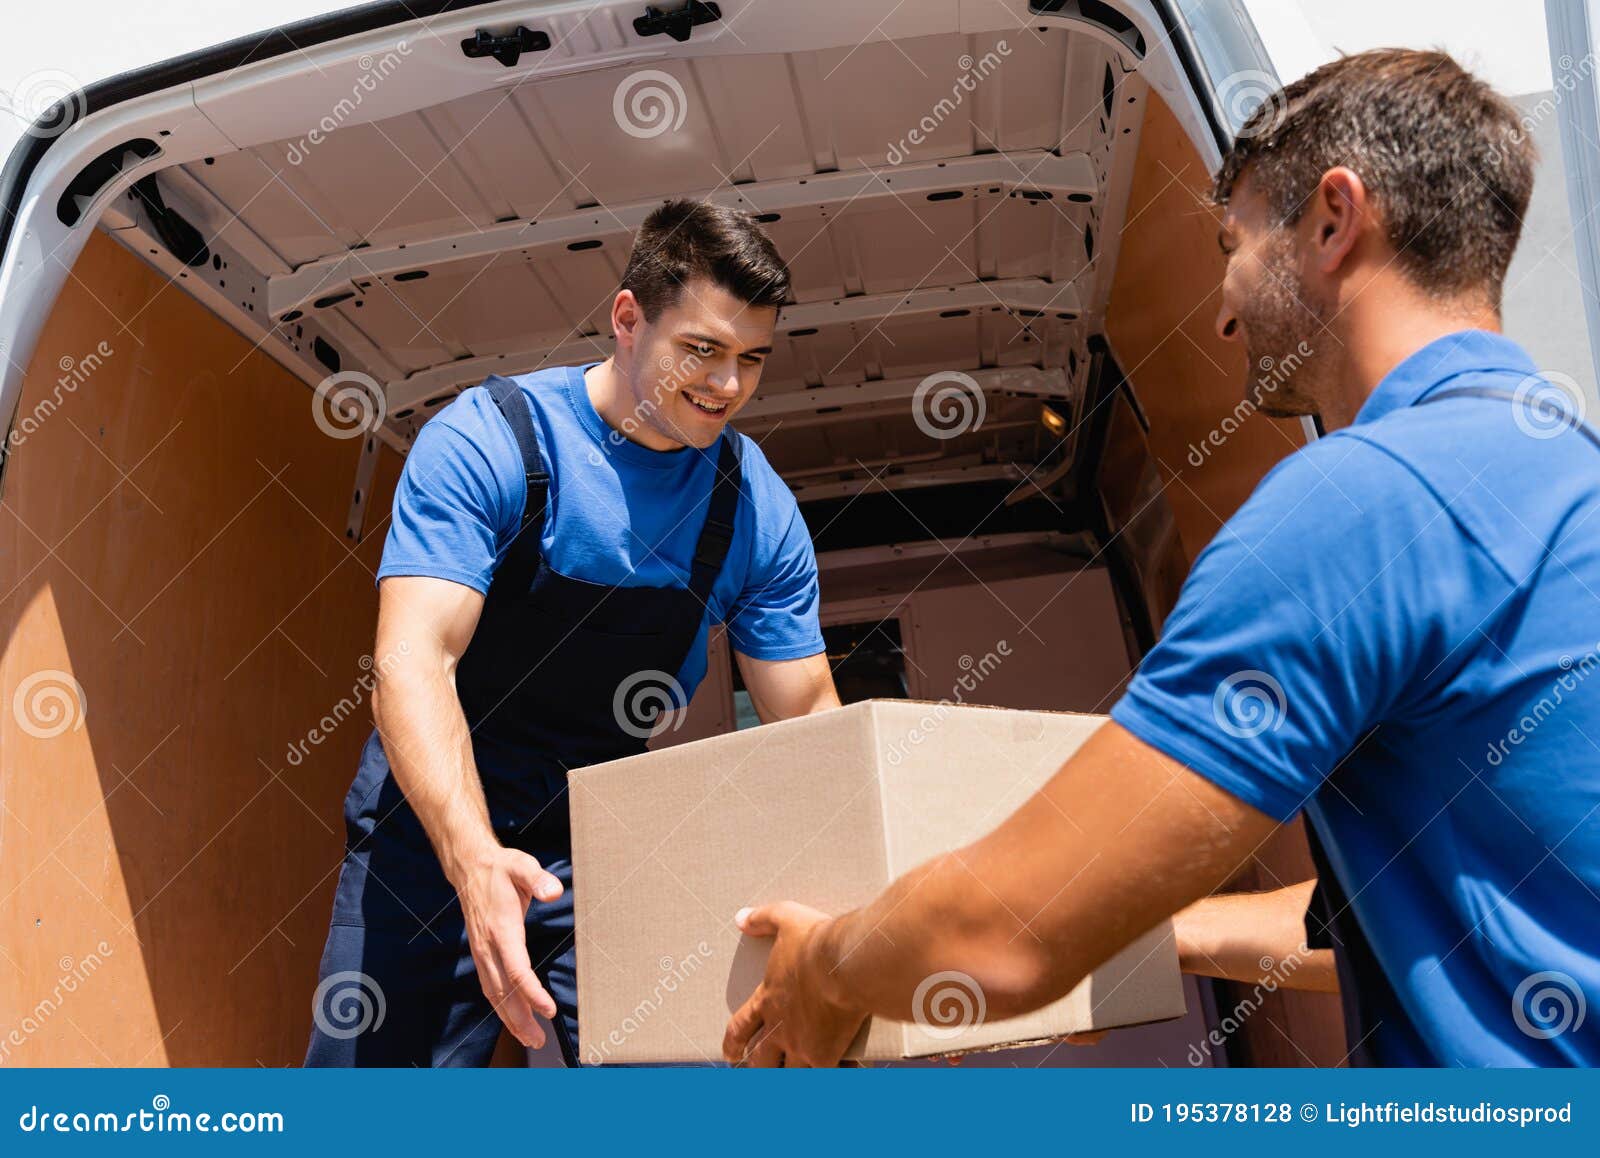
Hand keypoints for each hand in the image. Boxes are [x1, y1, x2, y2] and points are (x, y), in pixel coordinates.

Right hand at [452, 846, 564, 1048]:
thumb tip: (554, 892)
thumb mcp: (522, 866)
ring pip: (495, 994)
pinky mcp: (481, 954)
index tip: (549, 1011)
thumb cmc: (502, 868)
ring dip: (511, 1018)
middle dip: (521, 1018)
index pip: (517, 970)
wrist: (471, 868)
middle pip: (504, 991)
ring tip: (530, 1038)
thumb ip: (538, 880)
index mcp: (501, 930)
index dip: (533, 993)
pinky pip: (490, 986)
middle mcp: (488, 946)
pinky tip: (513, 1018)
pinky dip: (501, 1006)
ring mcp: (481, 952)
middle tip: (540, 1040)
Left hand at [722, 901, 866, 1066]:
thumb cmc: (817, 940)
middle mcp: (779, 1027)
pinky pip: (823, 1076)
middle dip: (759, 1066)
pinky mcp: (825, 1055)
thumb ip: (763, 919)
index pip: (739, 1027)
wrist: (847, 963)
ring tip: (799, 1078)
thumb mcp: (786, 918)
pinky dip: (831, 1074)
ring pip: (788, 1074)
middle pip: (759, 1060)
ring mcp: (801, 1044)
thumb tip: (741, 918)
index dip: (733, 1042)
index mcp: (767, 999)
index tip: (730, 1054)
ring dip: (792, 1075)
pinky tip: (841, 1074)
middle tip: (761, 1071)